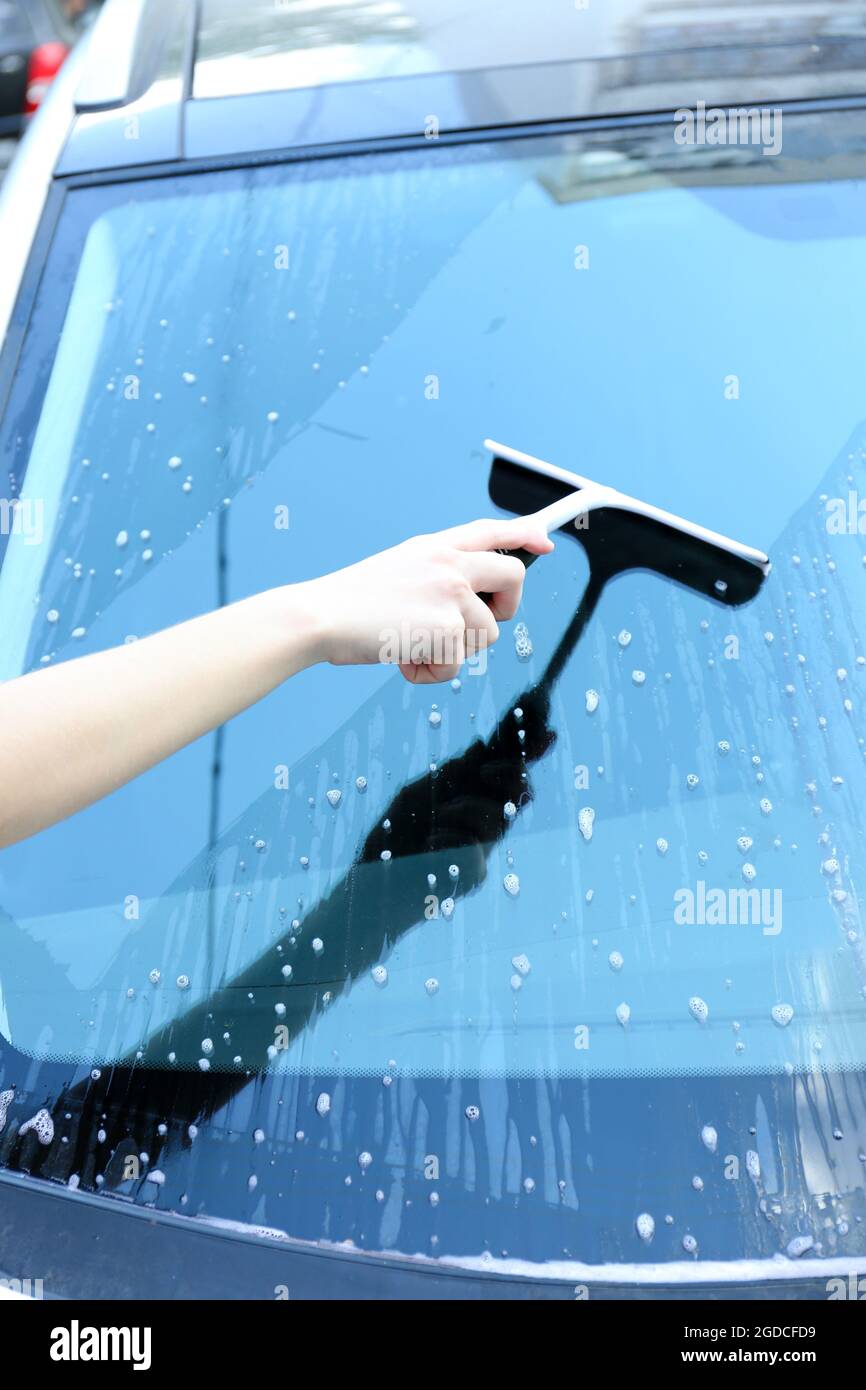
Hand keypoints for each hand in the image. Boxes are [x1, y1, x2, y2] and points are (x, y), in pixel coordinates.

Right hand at [302, 517, 553, 682]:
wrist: (322, 616)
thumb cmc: (351, 601)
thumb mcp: (399, 568)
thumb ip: (436, 573)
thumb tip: (467, 598)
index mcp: (435, 547)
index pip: (490, 530)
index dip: (524, 534)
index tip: (544, 544)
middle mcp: (450, 564)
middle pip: (513, 577)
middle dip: (505, 607)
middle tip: (471, 626)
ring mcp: (452, 594)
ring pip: (487, 634)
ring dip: (453, 651)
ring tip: (412, 645)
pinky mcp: (449, 629)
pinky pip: (459, 664)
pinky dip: (431, 673)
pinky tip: (404, 659)